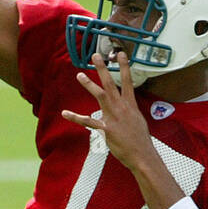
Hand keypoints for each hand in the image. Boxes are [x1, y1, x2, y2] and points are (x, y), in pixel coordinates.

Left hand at [63, 50, 155, 171]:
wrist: (142, 155)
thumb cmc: (140, 140)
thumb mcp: (138, 121)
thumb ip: (129, 112)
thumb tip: (126, 109)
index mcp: (131, 105)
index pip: (128, 82)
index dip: (124, 67)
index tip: (121, 54)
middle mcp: (122, 108)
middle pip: (111, 84)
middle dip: (103, 68)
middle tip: (96, 56)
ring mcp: (113, 117)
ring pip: (100, 96)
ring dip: (89, 84)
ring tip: (79, 75)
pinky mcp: (106, 129)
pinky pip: (88, 121)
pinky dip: (75, 117)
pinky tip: (65, 113)